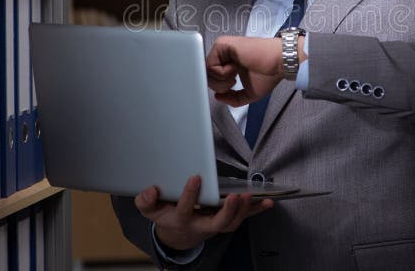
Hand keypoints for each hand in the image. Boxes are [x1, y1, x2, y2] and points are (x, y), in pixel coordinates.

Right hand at [134, 176, 272, 250]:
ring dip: (244, 210)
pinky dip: (256, 210)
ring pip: (232, 223)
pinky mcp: (227, 221)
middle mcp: (201, 225)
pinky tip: (268, 201)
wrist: (178, 235)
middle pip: (217, 223)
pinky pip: (243, 217)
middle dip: (228, 210)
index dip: (189, 196)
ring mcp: (216, 225)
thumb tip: (150, 190)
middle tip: (235, 196)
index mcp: (181, 219)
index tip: (195, 178)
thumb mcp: (150, 211)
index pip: (185, 209)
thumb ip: (146, 201)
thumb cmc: (166, 216)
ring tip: (252, 196)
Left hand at [206, 36, 289, 105]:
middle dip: (221, 86)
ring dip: (223, 80)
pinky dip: (223, 73)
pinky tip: (236, 67)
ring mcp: (222, 48)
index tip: (231, 87)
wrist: (278, 61)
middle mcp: (224, 54)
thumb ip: (233, 98)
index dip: (219, 87)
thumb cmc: (269, 73)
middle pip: (207, 75)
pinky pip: (210, 66)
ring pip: (206, 71)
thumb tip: (218, 97)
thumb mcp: (249, 92)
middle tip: (235, 80)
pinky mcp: (222, 44)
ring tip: (236, 73)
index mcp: (230, 62)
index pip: (213, 76)